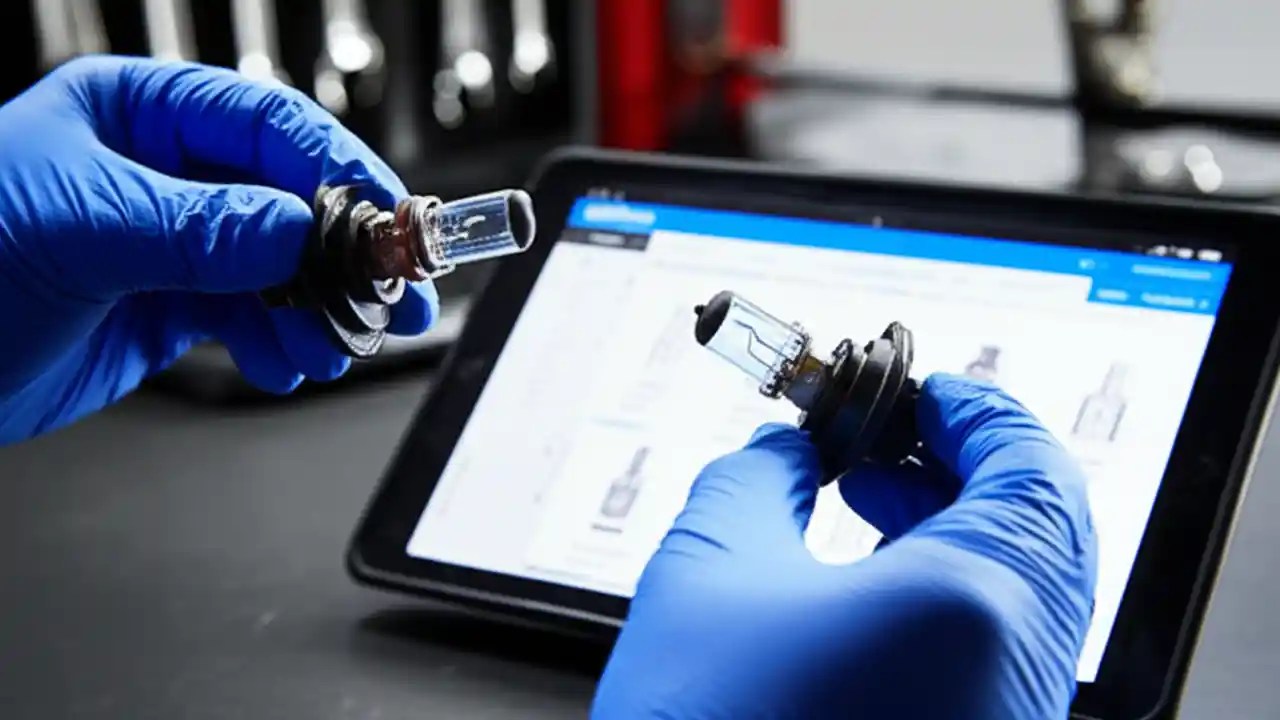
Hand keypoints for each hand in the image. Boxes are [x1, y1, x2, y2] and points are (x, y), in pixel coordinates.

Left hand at [0, 56, 436, 443]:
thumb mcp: (77, 229)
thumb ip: (197, 228)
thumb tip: (297, 229)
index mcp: (138, 115)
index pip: (269, 126)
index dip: (339, 170)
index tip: (391, 219)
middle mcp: (163, 173)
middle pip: (289, 199)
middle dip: (347, 252)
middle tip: (398, 294)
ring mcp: (169, 243)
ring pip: (279, 268)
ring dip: (319, 309)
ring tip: (335, 344)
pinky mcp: (167, 305)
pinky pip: (251, 317)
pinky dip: (280, 343)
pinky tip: (285, 362)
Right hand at [592, 374, 1096, 719]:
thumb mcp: (705, 575)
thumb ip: (751, 481)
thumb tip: (780, 454)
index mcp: (973, 607)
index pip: (1029, 467)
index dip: (976, 411)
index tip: (925, 389)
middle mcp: (1014, 672)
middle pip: (1039, 526)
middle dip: (963, 464)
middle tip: (890, 436)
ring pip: (1019, 590)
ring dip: (953, 525)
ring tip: (870, 495)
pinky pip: (993, 645)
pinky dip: (947, 593)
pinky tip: (869, 579)